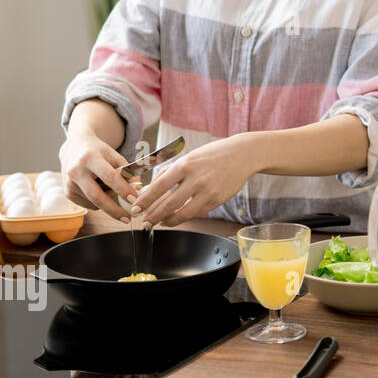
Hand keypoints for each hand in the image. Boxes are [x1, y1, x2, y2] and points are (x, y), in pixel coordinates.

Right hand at [59, 134, 140, 221]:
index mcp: (90, 158)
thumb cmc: (99, 152)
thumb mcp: (114, 156)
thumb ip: (127, 171)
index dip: (122, 189)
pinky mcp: (68, 193)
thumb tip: (138, 189)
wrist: (74, 148)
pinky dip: (99, 201)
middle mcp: (76, 171)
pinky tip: (98, 188)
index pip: (109, 176)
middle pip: (97, 196)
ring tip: (110, 187)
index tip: (134, 200)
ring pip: (95, 201)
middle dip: (113, 210)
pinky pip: (89, 204)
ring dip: (108, 200)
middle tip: (127, 218)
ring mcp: (69, 183)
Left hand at [130, 135, 258, 227]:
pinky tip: (177, 217)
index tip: (136, 208)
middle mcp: (196, 179)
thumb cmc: (213, 154)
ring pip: (183, 213)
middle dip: (153, 216)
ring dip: (168, 221)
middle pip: (168, 204)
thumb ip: (171, 171)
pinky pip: (196, 213)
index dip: (145, 200)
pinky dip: (184, 217)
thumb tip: (152, 187)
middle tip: (144, 222)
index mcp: (185, 165)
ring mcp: (208, 191)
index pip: (159, 186)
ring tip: (160, 223)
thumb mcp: (189, 157)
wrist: (242, 154)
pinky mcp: (217, 200)